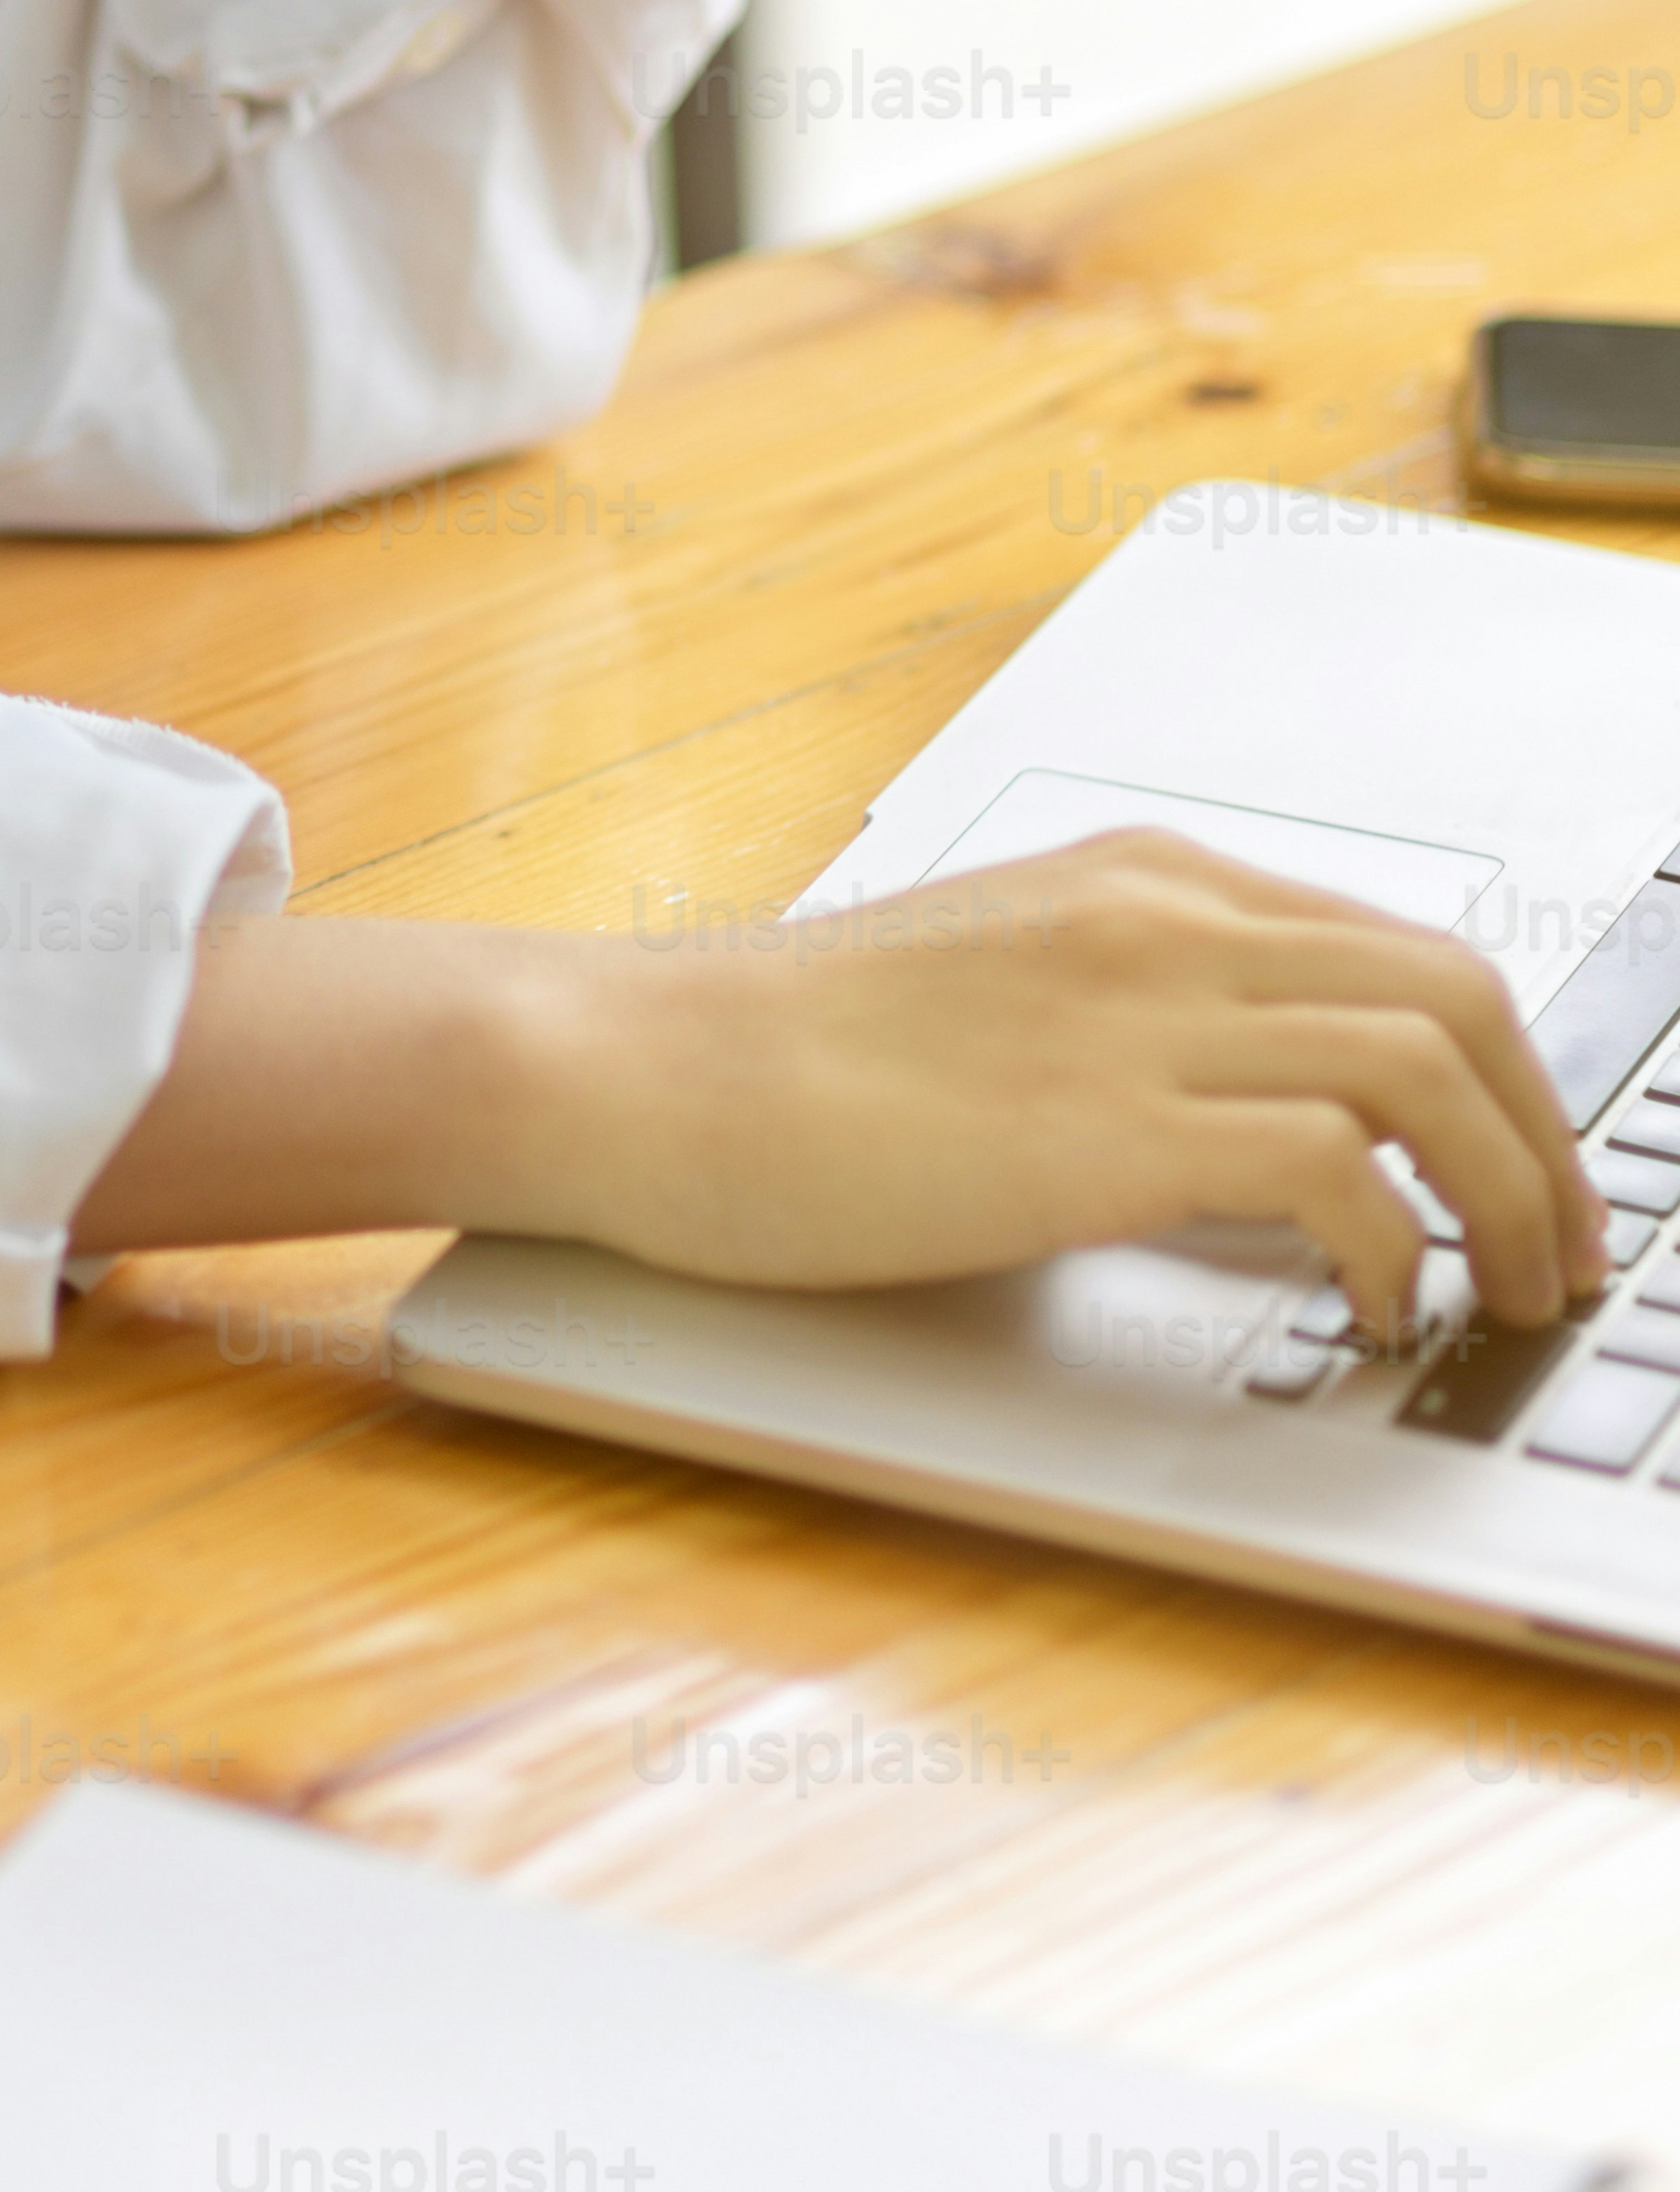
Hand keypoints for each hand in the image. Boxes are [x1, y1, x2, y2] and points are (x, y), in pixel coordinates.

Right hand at [77, 832, 1602, 1345]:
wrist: (635, 1066)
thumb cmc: (774, 1057)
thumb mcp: (989, 997)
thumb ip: (1124, 1031)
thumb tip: (1257, 1146)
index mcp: (1134, 879)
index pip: (1400, 945)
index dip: (1506, 1074)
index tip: (1528, 1177)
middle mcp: (1158, 919)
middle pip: (1457, 992)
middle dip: (1550, 1138)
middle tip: (1556, 1254)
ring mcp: (1132, 1012)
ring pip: (1430, 1064)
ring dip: (1507, 1199)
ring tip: (1501, 1298)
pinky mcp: (1097, 1125)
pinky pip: (1336, 1170)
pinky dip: (1395, 1252)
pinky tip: (1373, 1312)